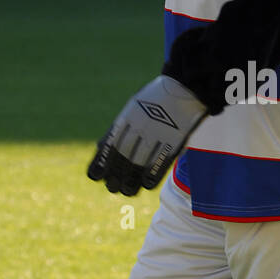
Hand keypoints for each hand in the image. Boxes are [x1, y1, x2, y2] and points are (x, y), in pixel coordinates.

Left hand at [86, 74, 207, 195]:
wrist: (184, 87)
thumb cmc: (155, 100)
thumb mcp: (131, 108)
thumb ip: (118, 128)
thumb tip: (100, 147)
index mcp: (126, 118)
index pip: (108, 145)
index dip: (101, 163)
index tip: (96, 177)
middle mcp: (138, 127)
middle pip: (122, 157)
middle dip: (115, 175)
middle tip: (112, 188)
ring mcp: (156, 134)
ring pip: (138, 163)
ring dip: (130, 180)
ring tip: (127, 191)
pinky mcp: (173, 140)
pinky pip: (160, 161)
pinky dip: (151, 175)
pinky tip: (146, 184)